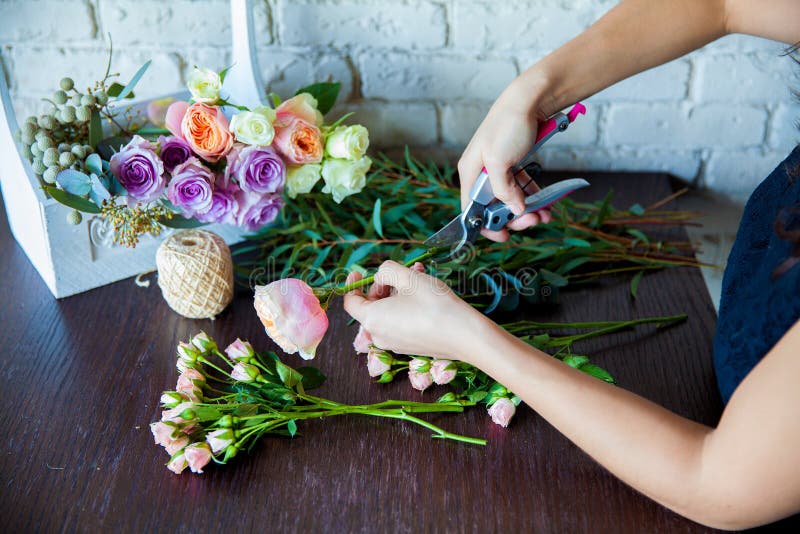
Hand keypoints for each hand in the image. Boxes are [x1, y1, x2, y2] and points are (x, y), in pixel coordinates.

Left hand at [342, 261, 484, 359]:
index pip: (351, 302)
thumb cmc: (434, 305)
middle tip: (399, 272)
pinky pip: (400, 323)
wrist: (465, 336)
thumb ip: (386, 270)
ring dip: (398, 293)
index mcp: (372, 319)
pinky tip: (424, 294)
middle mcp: (379, 335)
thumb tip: (380, 277)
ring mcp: (395, 344)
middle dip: (382, 285)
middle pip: (370, 306)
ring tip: (417, 276)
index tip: (359, 271)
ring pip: (388, 312)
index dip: (352, 284)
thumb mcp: (408, 277)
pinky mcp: (410, 347)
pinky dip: (405, 307)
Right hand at [458, 79, 551, 242]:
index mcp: (470, 172)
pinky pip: (521, 187)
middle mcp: (481, 173)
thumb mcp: (500, 161)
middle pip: (494, 207)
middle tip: (533, 221)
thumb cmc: (509, 126)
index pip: (471, 210)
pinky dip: (532, 197)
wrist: (529, 98)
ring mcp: (498, 168)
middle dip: (514, 218)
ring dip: (527, 210)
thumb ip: (503, 190)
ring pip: (510, 199)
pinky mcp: (513, 163)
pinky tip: (546, 203)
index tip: (504, 237)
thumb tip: (514, 211)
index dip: (486, 226)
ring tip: (545, 215)